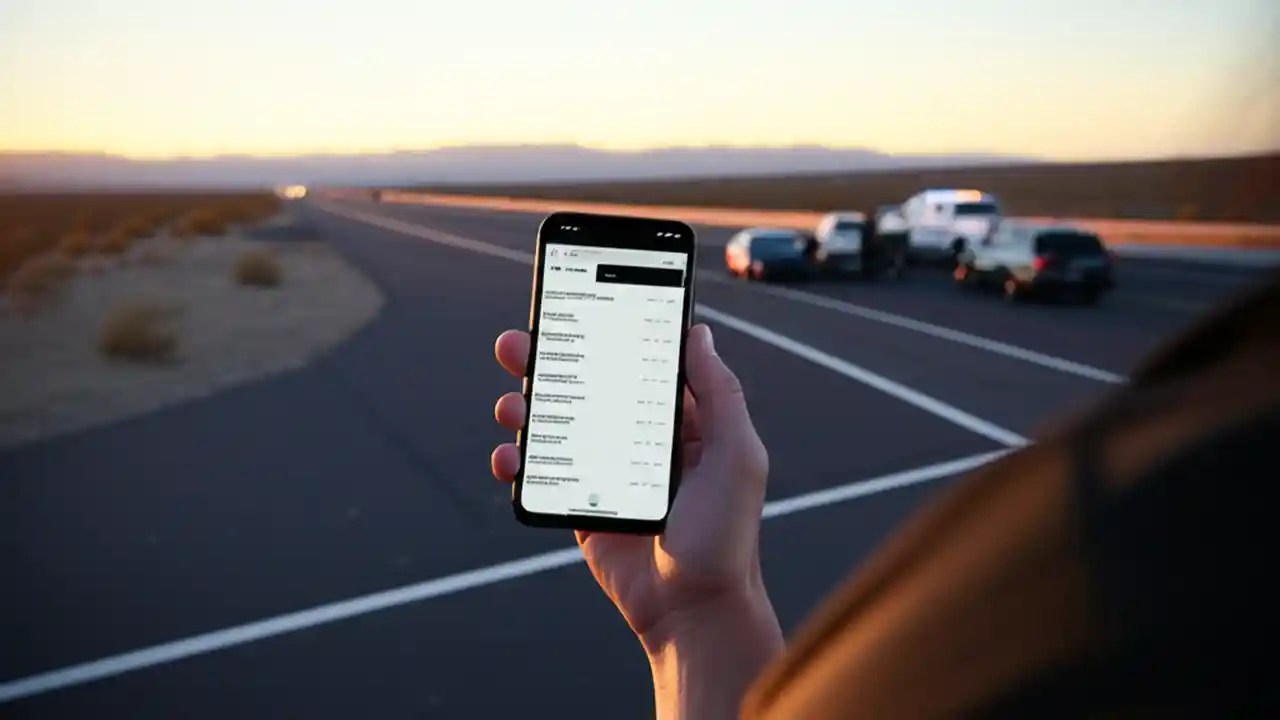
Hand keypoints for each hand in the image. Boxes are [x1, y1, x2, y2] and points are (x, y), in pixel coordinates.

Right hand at [491, 323, 782, 717]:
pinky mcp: (580, 505)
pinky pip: (541, 474)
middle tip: (516, 345)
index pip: (637, 364)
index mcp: (680, 422)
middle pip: (586, 387)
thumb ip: (721, 394)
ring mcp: (605, 472)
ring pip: (556, 425)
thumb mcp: (737, 455)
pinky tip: (509, 457)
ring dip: (525, 408)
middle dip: (548, 363)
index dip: (607, 333)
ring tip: (510, 404)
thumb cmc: (726, 535)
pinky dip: (517, 462)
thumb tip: (699, 332)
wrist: (693, 611)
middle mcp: (638, 440)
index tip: (576, 304)